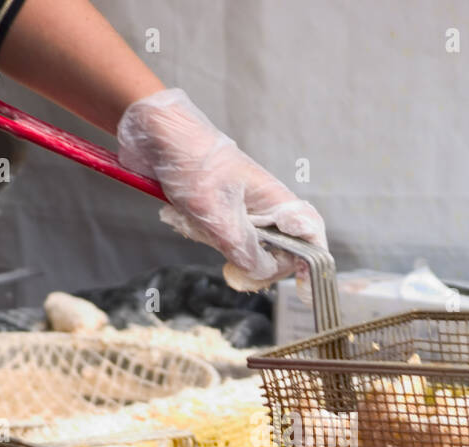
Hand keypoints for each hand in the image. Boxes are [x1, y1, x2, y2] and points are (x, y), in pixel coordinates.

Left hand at [117, 89, 326, 291]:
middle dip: (257, 264)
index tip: (303, 288)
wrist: (157, 136)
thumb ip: (244, 251)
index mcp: (276, 201)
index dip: (311, 263)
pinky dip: (204, 235)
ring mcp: (243, 207)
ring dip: (222, 247)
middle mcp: (265, 206)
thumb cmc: (194, 165)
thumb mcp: (219, 217)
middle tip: (235, 272)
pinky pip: (221, 236)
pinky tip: (184, 220)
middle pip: (280, 250)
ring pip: (247, 246)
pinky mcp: (221, 209)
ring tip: (197, 227)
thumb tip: (261, 274)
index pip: (310, 236)